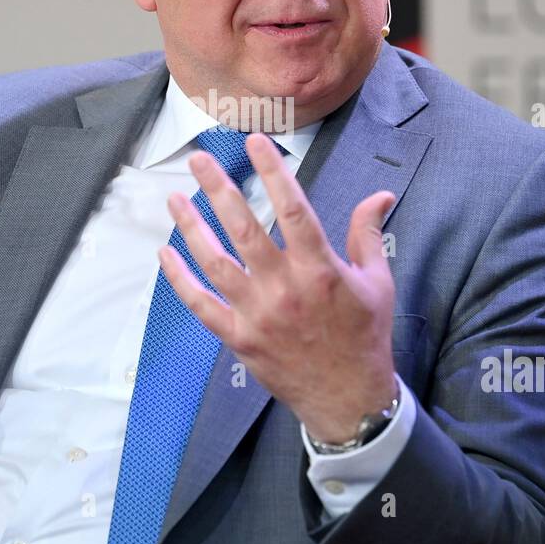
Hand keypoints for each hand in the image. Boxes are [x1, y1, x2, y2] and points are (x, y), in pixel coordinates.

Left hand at [158, 131, 397, 443]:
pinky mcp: (239, 339)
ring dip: (191, 228)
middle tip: (198, 160)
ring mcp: (257, 315)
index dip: (272, 172)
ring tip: (174, 199)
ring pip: (215, 262)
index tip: (254, 143)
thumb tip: (379, 195)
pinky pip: (201, 305)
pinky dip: (180, 279)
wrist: (349, 399)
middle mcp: (284, 288)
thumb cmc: (365, 336)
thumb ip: (368, 234)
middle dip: (218, 189)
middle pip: (243, 228)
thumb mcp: (376, 282)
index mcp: (320, 269)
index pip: (291, 209)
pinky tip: (165, 253)